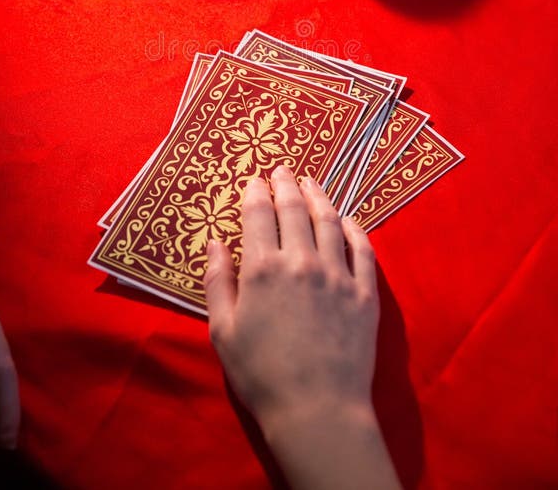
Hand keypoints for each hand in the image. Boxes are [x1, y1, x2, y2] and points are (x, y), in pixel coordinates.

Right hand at [204, 167, 400, 489]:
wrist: (317, 410)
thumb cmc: (261, 374)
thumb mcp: (223, 331)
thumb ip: (217, 282)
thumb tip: (215, 242)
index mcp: (263, 268)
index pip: (259, 213)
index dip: (255, 191)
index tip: (254, 179)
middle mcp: (301, 260)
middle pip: (294, 208)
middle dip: (286, 184)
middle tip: (282, 169)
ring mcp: (337, 274)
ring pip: (329, 221)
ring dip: (319, 196)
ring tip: (312, 183)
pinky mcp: (365, 292)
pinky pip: (362, 249)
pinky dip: (354, 228)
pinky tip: (348, 218)